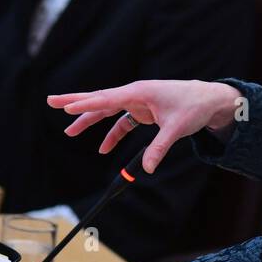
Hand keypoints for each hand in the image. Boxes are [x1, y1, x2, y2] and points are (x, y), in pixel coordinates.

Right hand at [48, 79, 240, 172]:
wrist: (210, 99)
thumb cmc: (194, 107)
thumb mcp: (177, 129)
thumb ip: (160, 148)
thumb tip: (148, 169)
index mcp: (139, 92)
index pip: (107, 98)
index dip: (85, 103)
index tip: (65, 107)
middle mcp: (135, 94)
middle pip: (100, 98)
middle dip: (75, 101)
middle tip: (51, 101)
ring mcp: (138, 102)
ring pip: (107, 110)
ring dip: (89, 120)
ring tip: (69, 132)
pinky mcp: (144, 111)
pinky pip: (123, 122)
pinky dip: (113, 134)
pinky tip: (103, 149)